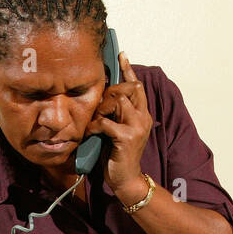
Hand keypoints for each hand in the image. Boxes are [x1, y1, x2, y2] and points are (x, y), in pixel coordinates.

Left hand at [84, 51, 152, 201]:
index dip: (128, 70)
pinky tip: (90, 133)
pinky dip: (94, 125)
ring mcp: (136, 127)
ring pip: (117, 100)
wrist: (126, 179)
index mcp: (142, 114)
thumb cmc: (118, 155)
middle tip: (98, 105)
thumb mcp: (118, 129)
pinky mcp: (126, 137)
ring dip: (101, 108)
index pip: (136, 86)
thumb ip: (115, 113)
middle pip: (127, 89)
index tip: (121, 54)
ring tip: (94, 120)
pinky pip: (106, 122)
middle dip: (109, 92)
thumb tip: (101, 97)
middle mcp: (143, 118)